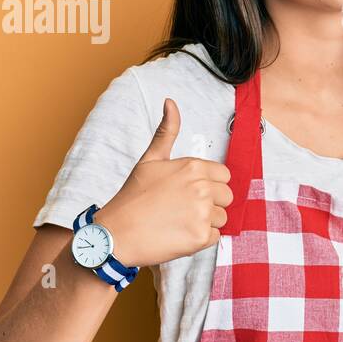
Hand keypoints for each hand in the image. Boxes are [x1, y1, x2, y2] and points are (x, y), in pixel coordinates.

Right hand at [95, 98, 232, 267]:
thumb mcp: (150, 159)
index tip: (189, 192)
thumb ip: (166, 131)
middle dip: (210, 204)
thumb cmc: (133, 197)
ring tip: (178, 222)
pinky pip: (215, 237)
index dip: (209, 185)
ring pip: (222, 218)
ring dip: (205, 222)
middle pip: (226, 197)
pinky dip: (200, 239)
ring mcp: (202, 213)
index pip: (224, 176)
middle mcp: (201, 188)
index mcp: (193, 167)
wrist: (116, 234)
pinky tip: (179, 235)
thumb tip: (170, 102)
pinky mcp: (200, 237)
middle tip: (182, 209)